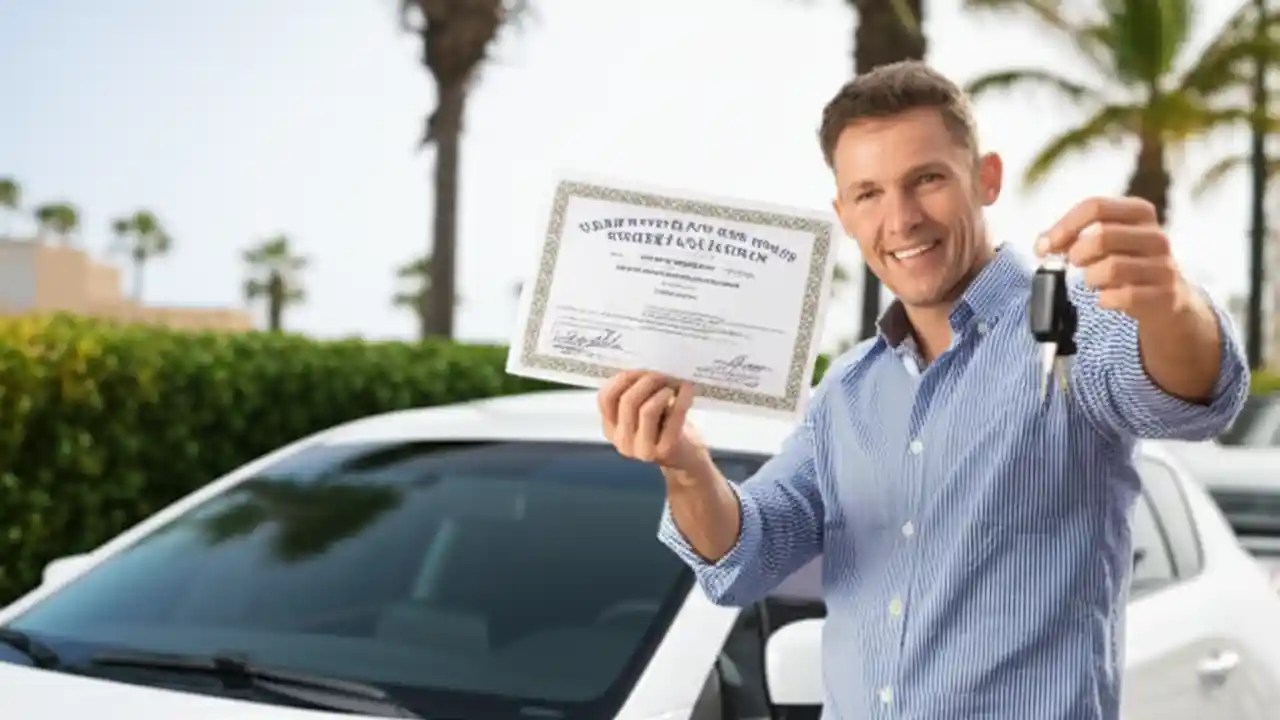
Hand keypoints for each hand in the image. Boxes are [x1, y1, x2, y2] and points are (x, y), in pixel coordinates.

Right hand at [597, 370, 708, 474]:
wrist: (685, 458)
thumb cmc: (663, 427)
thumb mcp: (641, 413)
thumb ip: (635, 394)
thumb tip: (643, 363)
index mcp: (611, 429)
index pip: (605, 398)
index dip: (621, 379)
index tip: (638, 369)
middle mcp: (622, 442)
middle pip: (628, 401)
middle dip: (646, 380)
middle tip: (660, 374)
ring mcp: (643, 450)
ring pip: (647, 410)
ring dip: (661, 391)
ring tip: (672, 386)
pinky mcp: (666, 450)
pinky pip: (674, 417)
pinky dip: (682, 398)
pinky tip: (687, 388)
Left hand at [1036, 196, 1198, 322]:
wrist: (1169, 299)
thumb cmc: (1127, 263)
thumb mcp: (1106, 242)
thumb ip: (1073, 237)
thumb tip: (1042, 245)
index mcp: (1139, 213)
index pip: (1095, 206)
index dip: (1064, 226)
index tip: (1044, 247)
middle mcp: (1156, 236)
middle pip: (1102, 236)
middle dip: (1077, 254)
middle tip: (1075, 264)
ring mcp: (1164, 266)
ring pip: (1111, 268)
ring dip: (1091, 278)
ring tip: (1095, 281)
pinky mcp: (1166, 295)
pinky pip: (1124, 296)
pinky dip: (1106, 300)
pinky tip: (1107, 299)